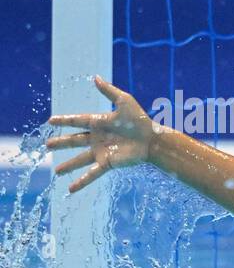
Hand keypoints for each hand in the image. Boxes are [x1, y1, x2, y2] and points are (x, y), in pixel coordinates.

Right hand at [47, 76, 160, 193]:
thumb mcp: (124, 101)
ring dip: (68, 165)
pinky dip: (81, 182)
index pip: (77, 121)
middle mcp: (98, 138)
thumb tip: (95, 77)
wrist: (153, 139)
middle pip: (75, 141)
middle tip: (47, 146)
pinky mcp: (107, 163)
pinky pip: (91, 174)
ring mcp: (102, 151)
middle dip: (61, 143)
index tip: (51, 121)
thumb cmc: (140, 120)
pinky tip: (70, 189)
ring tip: (55, 171)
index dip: (64, 121)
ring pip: (80, 159)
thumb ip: (108, 91)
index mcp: (99, 122)